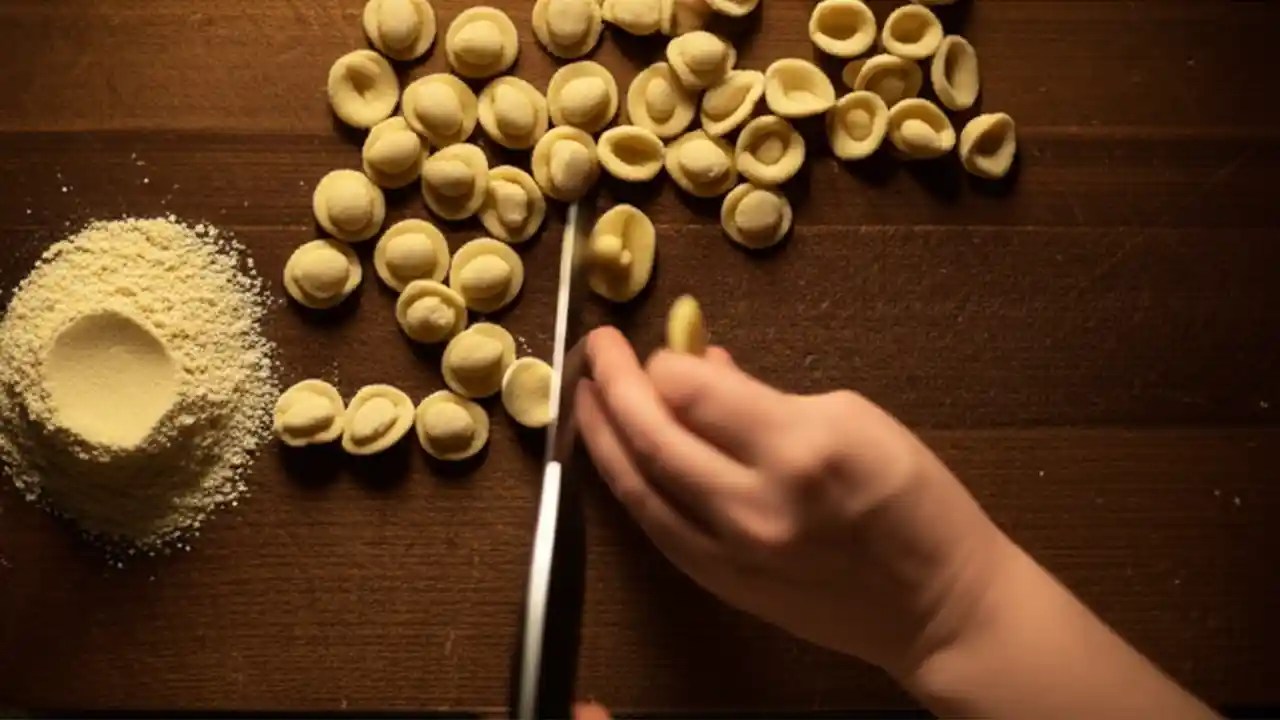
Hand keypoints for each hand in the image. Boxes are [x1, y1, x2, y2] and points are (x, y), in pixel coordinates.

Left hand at [574, 327, 1013, 676]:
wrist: (938, 606)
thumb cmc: (915, 501)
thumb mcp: (855, 417)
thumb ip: (765, 396)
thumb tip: (700, 369)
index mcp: (800, 447)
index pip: (693, 392)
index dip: (662, 363)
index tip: (661, 349)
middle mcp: (756, 503)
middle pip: (654, 436)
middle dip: (614, 385)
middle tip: (597, 349)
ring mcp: (733, 553)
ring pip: (640, 486)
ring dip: (603, 435)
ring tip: (584, 395)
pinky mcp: (722, 585)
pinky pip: (656, 527)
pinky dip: (629, 485)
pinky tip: (615, 455)